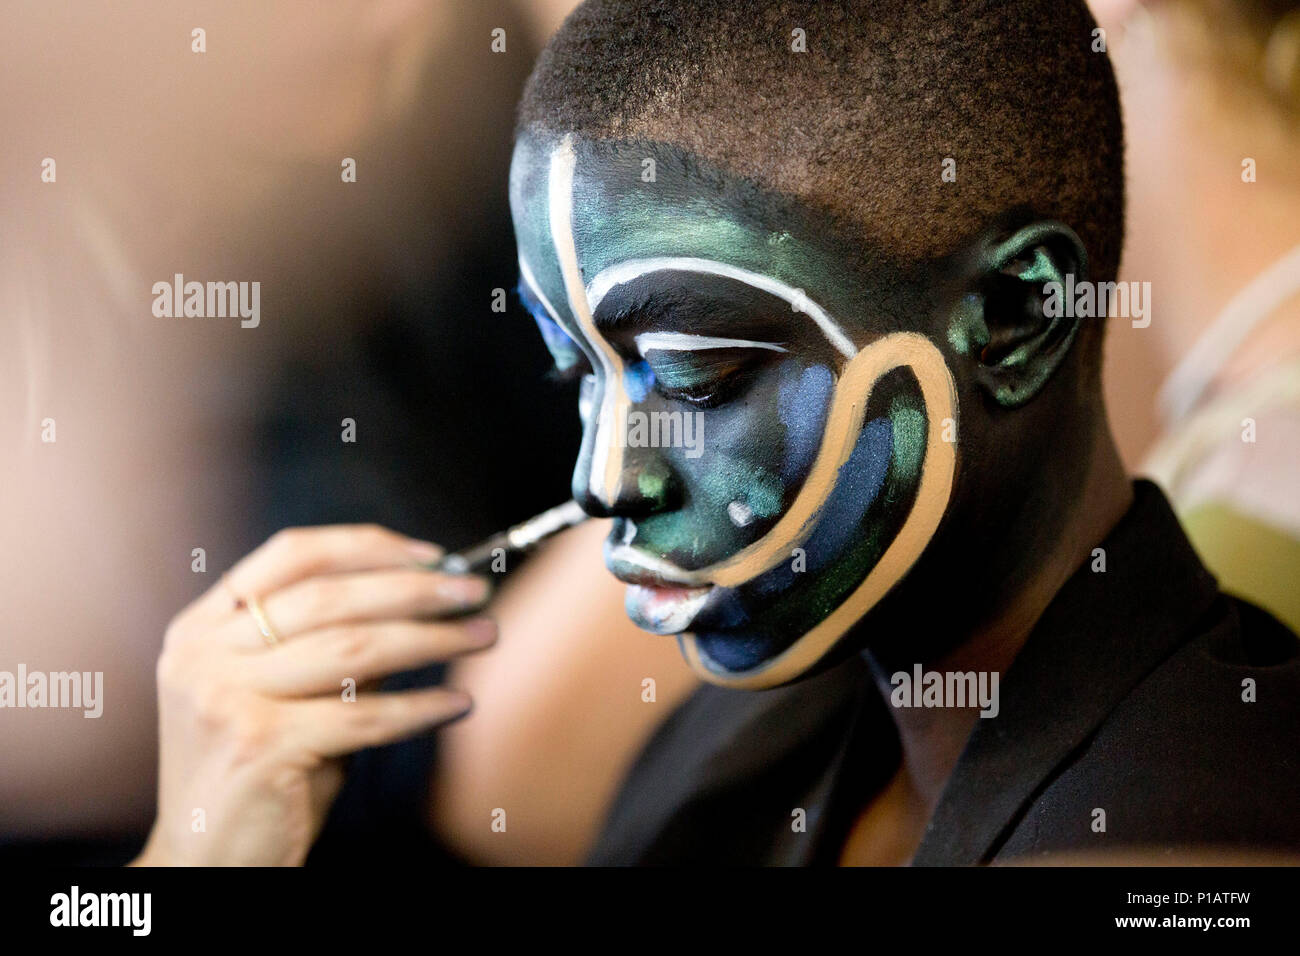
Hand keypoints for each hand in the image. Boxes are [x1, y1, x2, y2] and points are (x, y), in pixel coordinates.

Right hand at [132, 524, 494, 865]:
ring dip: (432, 638)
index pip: (292, 555)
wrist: (204, 862)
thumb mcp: (279, 695)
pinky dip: (420, 708)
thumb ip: (331, 647)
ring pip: (354, 648)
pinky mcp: (260, 745)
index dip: (368, 547)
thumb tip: (421, 599)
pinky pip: (364, 716)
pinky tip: (458, 704)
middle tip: (475, 591)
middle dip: (416, 589)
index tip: (431, 555)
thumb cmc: (253, 773)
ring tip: (483, 635)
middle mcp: (203, 655)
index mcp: (201, 628)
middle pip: (331, 596)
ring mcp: (226, 698)